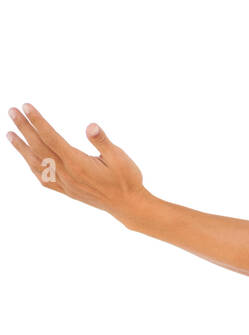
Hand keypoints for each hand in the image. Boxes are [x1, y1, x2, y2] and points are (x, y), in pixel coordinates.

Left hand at [7, 102, 149, 221]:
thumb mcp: (120, 158)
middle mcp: (68, 174)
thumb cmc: (127, 180)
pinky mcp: (68, 191)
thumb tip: (91, 127)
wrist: (129, 206)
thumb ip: (103, 142)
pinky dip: (32, 166)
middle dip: (24, 128)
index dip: (37, 122)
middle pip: (40, 148)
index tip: (26, 107)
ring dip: (22, 148)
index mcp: (79, 164)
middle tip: (12, 112)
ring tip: (10, 134)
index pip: (51, 139)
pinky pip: (44, 178)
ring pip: (37, 164)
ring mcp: (66, 184)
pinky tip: (27, 158)